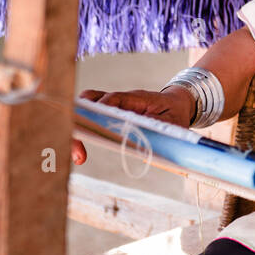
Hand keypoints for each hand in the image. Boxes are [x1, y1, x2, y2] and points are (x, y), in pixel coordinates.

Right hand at [70, 86, 195, 166]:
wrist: (177, 104)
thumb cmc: (175, 115)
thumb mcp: (174, 126)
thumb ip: (162, 137)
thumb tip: (145, 155)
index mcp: (137, 98)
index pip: (112, 98)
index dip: (100, 110)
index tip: (92, 127)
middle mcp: (120, 99)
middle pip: (89, 102)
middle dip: (80, 123)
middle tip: (79, 154)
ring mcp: (111, 105)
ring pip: (84, 108)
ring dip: (77, 129)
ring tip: (78, 156)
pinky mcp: (108, 114)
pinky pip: (89, 117)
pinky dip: (81, 131)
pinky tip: (79, 150)